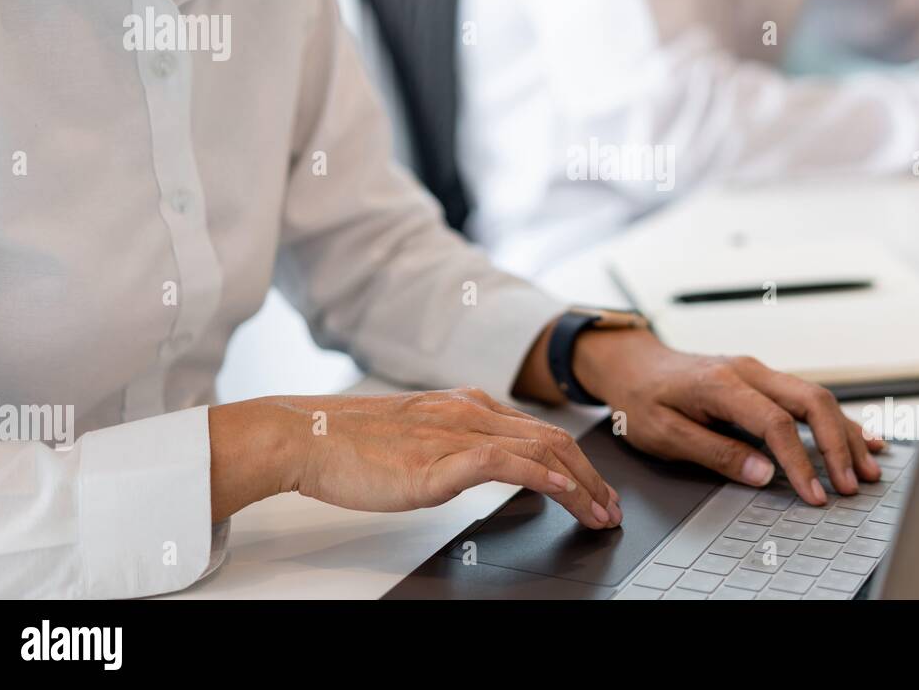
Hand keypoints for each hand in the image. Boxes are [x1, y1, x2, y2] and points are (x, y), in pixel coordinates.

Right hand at [207, 390, 621, 528]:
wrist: (309, 437)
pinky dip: (543, 478)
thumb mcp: (419, 437)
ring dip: (579, 484)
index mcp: (467, 406)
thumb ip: (455, 446)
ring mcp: (457, 434)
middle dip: (591, 477)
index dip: (576, 463)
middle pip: (552, 440)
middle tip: (610, 509)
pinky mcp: (440, 461)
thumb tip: (484, 465)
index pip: (539, 432)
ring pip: (540, 451)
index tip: (594, 491)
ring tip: (598, 512)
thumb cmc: (353, 444)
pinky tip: (563, 494)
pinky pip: (505, 464)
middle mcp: (471, 413)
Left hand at [573, 331, 885, 506]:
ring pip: (817, 397)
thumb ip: (715, 453)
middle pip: (811, 401)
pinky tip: (861, 437)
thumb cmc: (642, 398)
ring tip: (867, 469)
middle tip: (851, 485)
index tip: (814, 494)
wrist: (633, 364)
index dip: (800, 462)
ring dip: (845, 433)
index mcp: (721, 384)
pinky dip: (837, 420)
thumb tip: (763, 474)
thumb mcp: (664, 434)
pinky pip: (808, 397)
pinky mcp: (763, 380)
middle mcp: (748, 371)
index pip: (776, 423)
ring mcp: (758, 372)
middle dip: (838, 445)